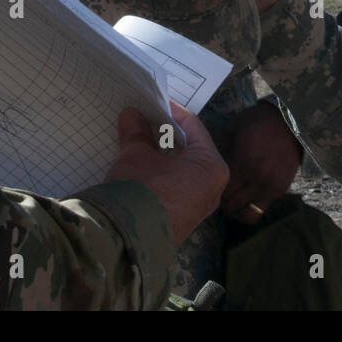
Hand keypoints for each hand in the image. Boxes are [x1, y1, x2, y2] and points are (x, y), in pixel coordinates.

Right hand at [108, 102, 228, 245]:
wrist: (128, 239)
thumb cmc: (142, 188)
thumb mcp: (136, 154)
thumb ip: (137, 132)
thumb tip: (132, 114)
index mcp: (212, 166)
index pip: (192, 126)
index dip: (169, 111)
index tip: (151, 102)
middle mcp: (213, 186)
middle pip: (190, 149)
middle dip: (165, 134)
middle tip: (144, 120)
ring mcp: (200, 206)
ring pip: (183, 169)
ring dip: (162, 154)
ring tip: (140, 140)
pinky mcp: (184, 220)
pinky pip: (177, 187)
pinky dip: (162, 173)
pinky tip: (142, 166)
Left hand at [218, 102, 301, 224]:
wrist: (288, 122)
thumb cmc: (256, 123)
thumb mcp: (232, 130)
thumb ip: (218, 150)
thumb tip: (203, 166)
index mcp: (243, 160)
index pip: (221, 187)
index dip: (212, 188)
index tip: (208, 184)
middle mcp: (257, 177)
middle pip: (231, 203)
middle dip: (222, 201)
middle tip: (217, 194)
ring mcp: (269, 185)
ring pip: (245, 213)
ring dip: (235, 209)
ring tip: (231, 201)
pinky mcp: (279, 190)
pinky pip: (260, 211)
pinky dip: (249, 209)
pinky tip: (243, 201)